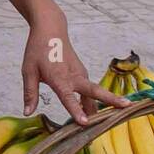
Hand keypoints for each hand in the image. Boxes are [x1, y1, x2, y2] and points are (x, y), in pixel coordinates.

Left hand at [21, 10, 125, 125]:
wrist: (50, 29)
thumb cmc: (37, 50)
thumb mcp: (28, 71)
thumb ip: (30, 93)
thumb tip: (27, 113)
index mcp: (58, 77)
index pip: (68, 97)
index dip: (76, 110)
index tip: (85, 123)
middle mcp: (74, 76)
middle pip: (95, 91)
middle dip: (111, 100)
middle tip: (126, 109)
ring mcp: (81, 74)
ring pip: (95, 92)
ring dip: (105, 104)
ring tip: (115, 119)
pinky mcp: (83, 73)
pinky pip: (90, 90)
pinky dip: (95, 101)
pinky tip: (96, 114)